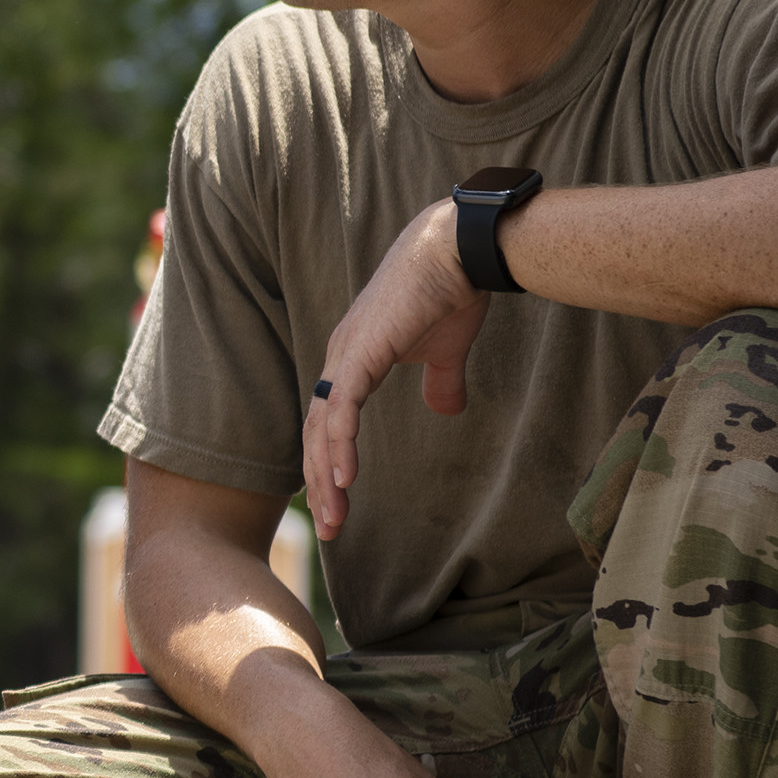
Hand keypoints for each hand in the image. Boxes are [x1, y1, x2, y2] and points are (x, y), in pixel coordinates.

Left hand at [304, 199, 489, 540]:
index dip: (328, 464)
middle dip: (319, 485)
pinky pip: (342, 411)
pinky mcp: (361, 353)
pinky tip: (343, 480)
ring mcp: (346, 356)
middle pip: (318, 434)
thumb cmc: (450, 290)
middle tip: (329, 528)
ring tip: (333, 519)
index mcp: (352, 360)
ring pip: (323, 430)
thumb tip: (446, 410)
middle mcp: (339, 359)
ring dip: (326, 479)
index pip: (329, 423)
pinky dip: (339, 447)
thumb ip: (439, 382)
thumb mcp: (444, 350)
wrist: (459, 248)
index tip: (335, 503)